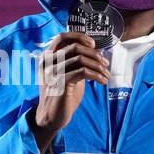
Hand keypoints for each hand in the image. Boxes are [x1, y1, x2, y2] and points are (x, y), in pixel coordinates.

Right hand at [30, 32, 109, 153]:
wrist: (52, 116)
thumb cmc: (63, 95)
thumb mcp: (68, 74)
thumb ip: (76, 62)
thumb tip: (95, 51)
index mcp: (48, 57)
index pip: (61, 37)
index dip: (79, 37)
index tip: (93, 44)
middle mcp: (48, 62)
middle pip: (75, 47)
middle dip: (94, 54)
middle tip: (105, 63)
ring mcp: (53, 73)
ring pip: (80, 59)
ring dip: (98, 66)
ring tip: (106, 75)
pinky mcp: (61, 83)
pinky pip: (83, 72)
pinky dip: (97, 75)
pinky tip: (102, 81)